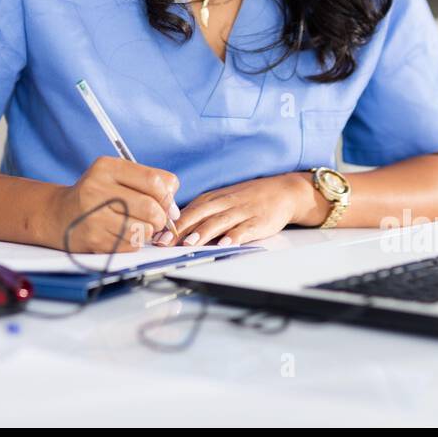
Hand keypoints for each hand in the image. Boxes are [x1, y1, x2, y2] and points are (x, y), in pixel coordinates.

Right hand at [48, 157, 180, 253]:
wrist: (59, 215)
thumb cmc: (96, 195)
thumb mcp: (117, 176)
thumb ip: (149, 182)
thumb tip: (174, 208)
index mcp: (106, 168)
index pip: (154, 181)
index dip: (168, 196)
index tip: (168, 204)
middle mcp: (97, 189)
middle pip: (150, 207)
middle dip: (160, 217)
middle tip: (156, 219)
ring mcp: (94, 216)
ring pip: (143, 229)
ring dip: (148, 231)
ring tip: (138, 226)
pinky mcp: (94, 240)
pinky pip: (131, 245)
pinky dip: (134, 242)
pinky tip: (123, 234)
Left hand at [169, 173, 312, 246]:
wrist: (282, 191)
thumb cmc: (247, 198)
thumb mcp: (221, 201)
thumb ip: (201, 215)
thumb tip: (174, 231)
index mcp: (212, 199)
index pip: (187, 211)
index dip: (170, 224)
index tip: (155, 236)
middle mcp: (224, 203)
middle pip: (199, 215)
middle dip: (180, 229)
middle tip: (165, 242)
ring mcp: (241, 212)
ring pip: (218, 222)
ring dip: (203, 233)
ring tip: (189, 244)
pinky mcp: (257, 222)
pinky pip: (244, 230)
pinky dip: (234, 237)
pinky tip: (225, 245)